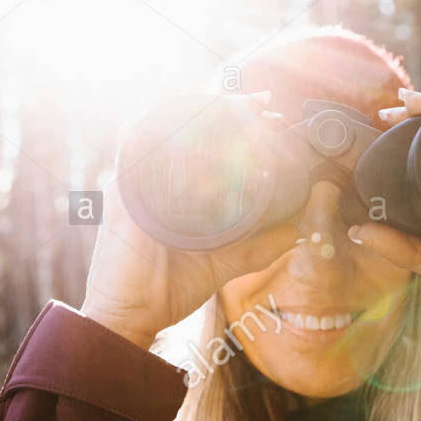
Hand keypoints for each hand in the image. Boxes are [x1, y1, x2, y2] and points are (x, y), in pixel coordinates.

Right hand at [80, 93, 296, 348]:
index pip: (199, 140)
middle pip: (183, 125)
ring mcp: (134, 183)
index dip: (231, 117)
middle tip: (262, 102)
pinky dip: (162, 130)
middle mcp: (149, 178)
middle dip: (224, 106)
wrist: (131, 317)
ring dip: (202, 110)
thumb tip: (297, 230)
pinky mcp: (122, 196)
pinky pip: (137, 150)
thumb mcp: (225, 260)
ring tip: (242, 104)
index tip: (266, 109)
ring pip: (163, 129)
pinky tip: (193, 115)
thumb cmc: (169, 287)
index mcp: (170, 188)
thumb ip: (259, 245)